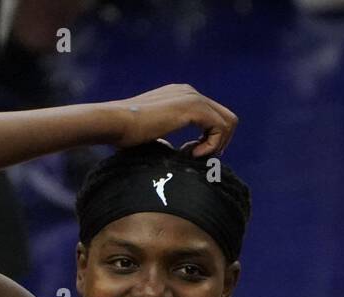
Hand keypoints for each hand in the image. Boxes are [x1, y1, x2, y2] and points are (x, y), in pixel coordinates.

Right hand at [111, 84, 237, 156]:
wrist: (116, 122)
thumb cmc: (125, 133)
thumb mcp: (152, 135)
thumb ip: (166, 138)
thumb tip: (174, 152)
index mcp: (181, 96)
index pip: (213, 115)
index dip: (210, 139)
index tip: (194, 153)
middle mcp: (189, 92)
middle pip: (227, 117)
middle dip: (220, 142)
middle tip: (201, 156)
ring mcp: (192, 97)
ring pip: (228, 122)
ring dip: (217, 144)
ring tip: (195, 155)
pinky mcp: (193, 108)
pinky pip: (220, 128)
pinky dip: (211, 145)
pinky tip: (191, 153)